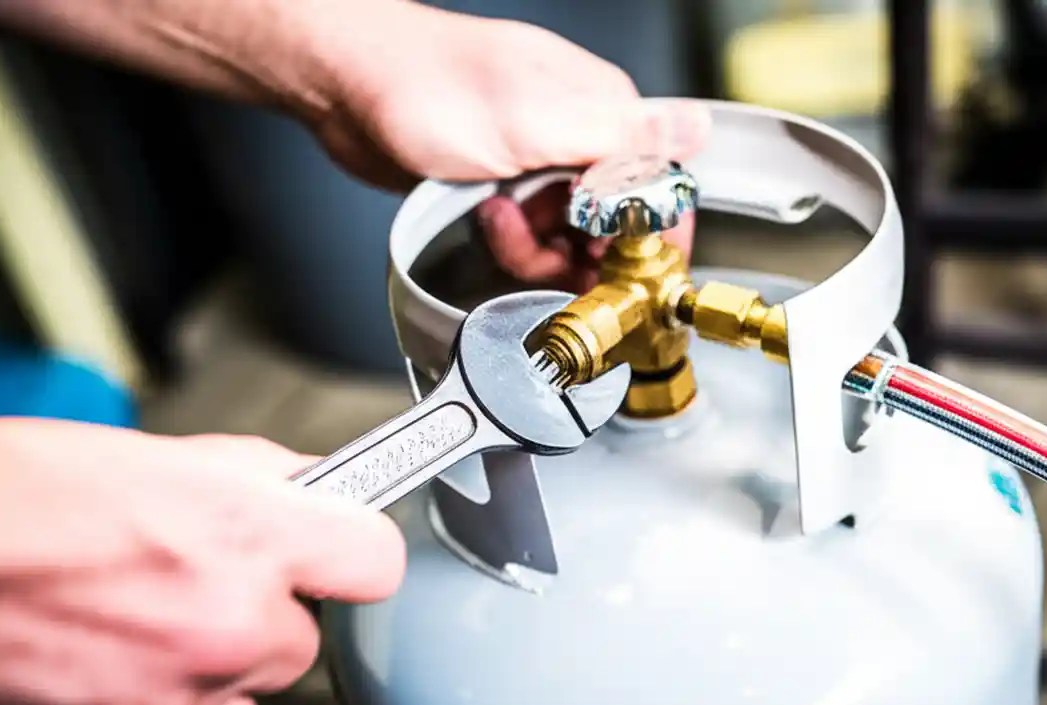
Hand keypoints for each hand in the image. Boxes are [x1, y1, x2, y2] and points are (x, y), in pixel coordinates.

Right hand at [0, 418, 403, 704]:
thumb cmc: (15, 498)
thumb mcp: (160, 457)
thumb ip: (257, 478)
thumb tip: (314, 484)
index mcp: (247, 534)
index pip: (377, 561)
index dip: (356, 549)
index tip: (339, 546)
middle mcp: (230, 620)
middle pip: (305, 636)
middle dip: (265, 609)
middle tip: (202, 578)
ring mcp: (186, 689)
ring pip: (250, 687)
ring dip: (219, 660)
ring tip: (147, 616)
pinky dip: (174, 696)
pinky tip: (122, 652)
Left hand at [300, 1, 707, 290]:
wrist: (351, 86)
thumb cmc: (432, 85)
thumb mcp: (537, 119)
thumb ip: (623, 135)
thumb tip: (696, 131)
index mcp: (604, 112)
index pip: (660, 189)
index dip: (652, 239)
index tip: (637, 277)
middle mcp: (579, 137)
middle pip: (615, 227)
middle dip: (582, 253)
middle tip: (546, 250)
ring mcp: (540, 162)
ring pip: (569, 239)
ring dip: (536, 247)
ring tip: (501, 219)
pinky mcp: (506, 184)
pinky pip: (530, 236)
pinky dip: (511, 238)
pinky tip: (489, 215)